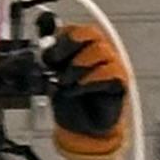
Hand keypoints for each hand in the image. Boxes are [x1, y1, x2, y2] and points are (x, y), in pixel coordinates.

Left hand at [45, 23, 131, 159]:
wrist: (82, 130)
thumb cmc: (69, 102)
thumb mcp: (51, 80)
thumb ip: (48, 64)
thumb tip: (40, 51)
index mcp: (80, 48)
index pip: (74, 29)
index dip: (60, 37)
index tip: (46, 53)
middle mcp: (97, 51)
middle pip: (89, 33)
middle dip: (68, 46)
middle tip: (54, 62)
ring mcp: (111, 64)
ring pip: (100, 50)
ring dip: (77, 65)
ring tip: (65, 82)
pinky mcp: (120, 80)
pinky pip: (110, 71)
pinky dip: (91, 78)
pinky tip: (79, 88)